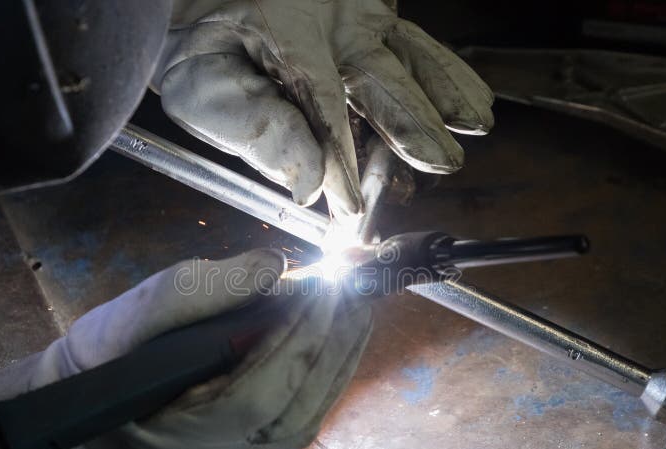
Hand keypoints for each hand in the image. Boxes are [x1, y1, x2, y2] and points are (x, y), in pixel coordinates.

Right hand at [32, 250, 372, 448]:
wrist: (80, 437)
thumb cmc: (97, 373)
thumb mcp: (126, 322)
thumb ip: (196, 292)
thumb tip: (274, 266)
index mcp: (177, 435)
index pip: (257, 394)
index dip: (298, 340)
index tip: (328, 287)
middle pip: (296, 410)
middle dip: (334, 346)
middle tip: (359, 292)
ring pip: (305, 423)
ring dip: (338, 363)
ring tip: (358, 312)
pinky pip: (298, 427)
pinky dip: (322, 382)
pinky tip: (336, 346)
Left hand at [153, 0, 493, 219]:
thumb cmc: (190, 37)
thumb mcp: (199, 85)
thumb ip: (253, 131)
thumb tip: (309, 184)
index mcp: (285, 26)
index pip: (322, 105)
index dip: (342, 163)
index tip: (349, 210)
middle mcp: (329, 9)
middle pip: (382, 72)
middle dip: (415, 123)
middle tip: (442, 162)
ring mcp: (353, 2)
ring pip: (410, 49)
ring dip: (446, 89)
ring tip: (475, 123)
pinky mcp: (365, 7)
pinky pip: (410, 39)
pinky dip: (441, 68)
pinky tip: (464, 95)